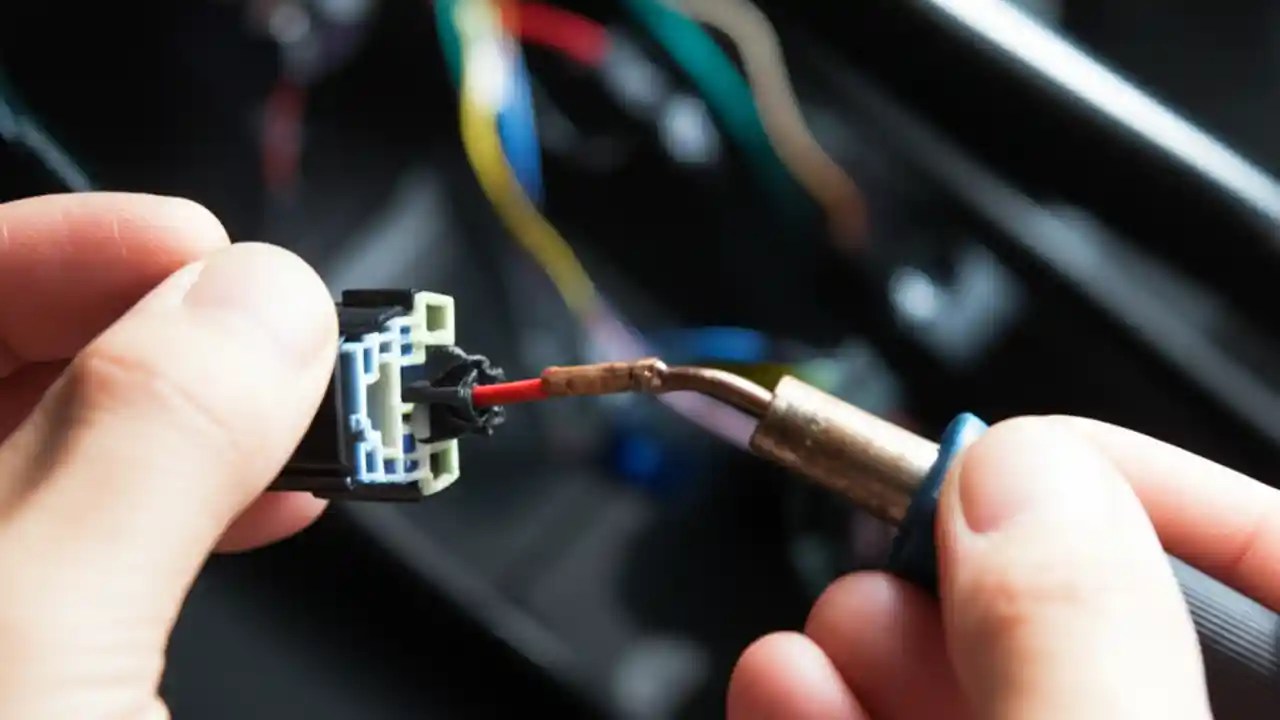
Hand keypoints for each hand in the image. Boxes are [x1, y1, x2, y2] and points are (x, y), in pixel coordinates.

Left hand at [0, 193, 337, 717]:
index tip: (210, 253)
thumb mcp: (41, 652)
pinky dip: (215, 503)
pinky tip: (282, 501)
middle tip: (284, 333)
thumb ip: (144, 454)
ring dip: (215, 413)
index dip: (70, 247)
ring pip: (86, 445)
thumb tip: (259, 303)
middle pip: (20, 357)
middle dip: (168, 327)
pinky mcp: (47, 661)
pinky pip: (125, 536)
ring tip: (316, 410)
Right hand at [729, 416, 1279, 718]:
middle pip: (1108, 622)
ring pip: (998, 689)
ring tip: (818, 635)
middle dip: (973, 574)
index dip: (1139, 485)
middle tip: (890, 552)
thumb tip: (1018, 476)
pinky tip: (790, 692)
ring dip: (886, 644)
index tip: (1009, 466)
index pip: (1269, 555)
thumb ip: (1077, 643)